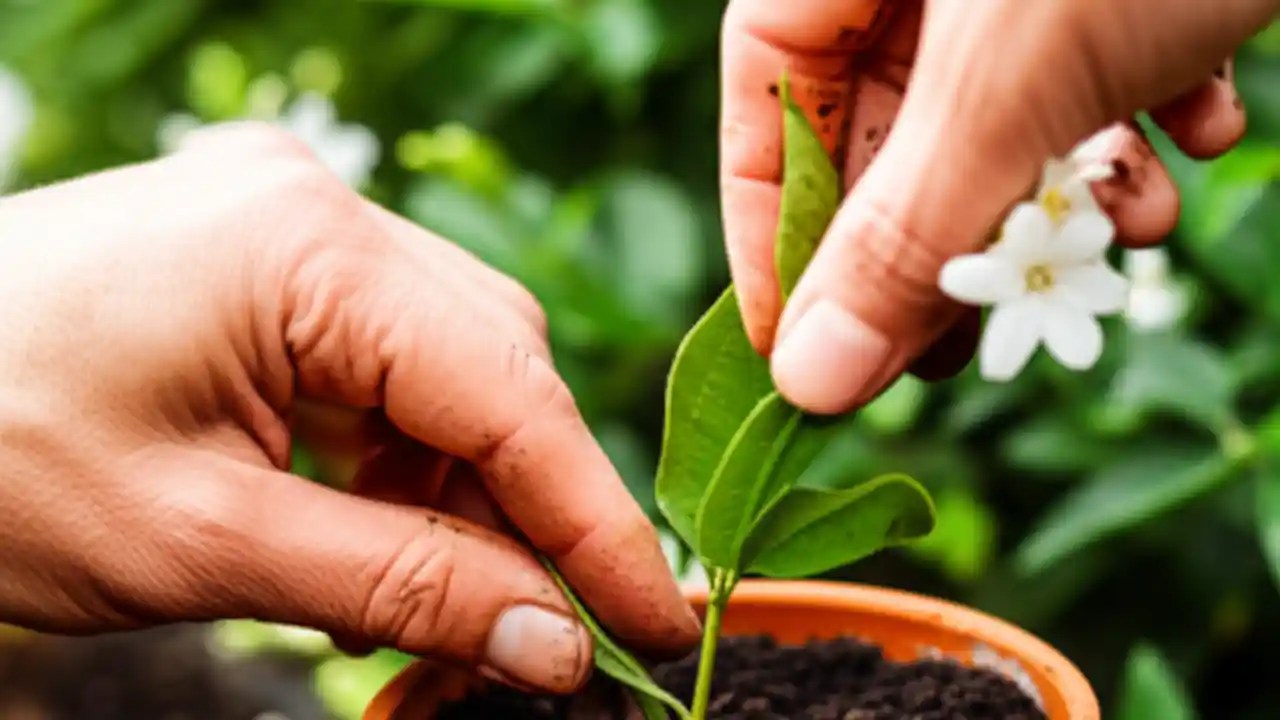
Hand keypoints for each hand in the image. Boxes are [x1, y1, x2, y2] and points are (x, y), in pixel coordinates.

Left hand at [0, 125, 698, 692]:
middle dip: (524, 525)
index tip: (655, 625)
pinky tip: (387, 559)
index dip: (591, 522)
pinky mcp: (278, 273)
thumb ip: (399, 590)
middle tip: (537, 653)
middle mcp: (319, 212)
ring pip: (453, 384)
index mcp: (301, 246)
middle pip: (494, 377)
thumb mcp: (198, 545)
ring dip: (462, 516)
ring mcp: (298, 233)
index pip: (506, 392)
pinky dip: (405, 484)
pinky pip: (392, 379)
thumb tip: (555, 646)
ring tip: (430, 634)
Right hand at [720, 0, 1278, 412]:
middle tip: (956, 343)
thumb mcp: (1011, 86)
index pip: (767, 104)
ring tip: (1123, 235)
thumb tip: (813, 381)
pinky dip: (1139, 126)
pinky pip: (1092, 71)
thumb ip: (905, 236)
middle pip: (884, 127)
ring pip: (997, 115)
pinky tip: (1198, 141)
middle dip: (939, 238)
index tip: (799, 348)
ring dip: (1061, 193)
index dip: (774, 234)